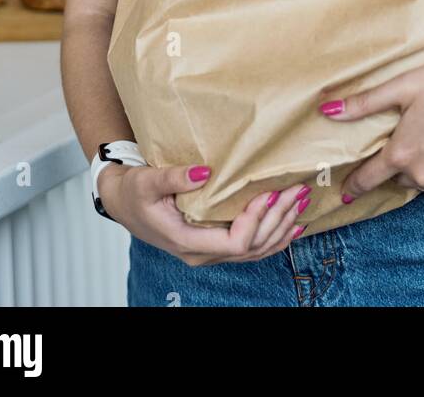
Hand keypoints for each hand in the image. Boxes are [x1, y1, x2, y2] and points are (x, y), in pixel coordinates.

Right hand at [99, 162, 312, 267]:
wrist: (122, 201)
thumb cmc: (133, 192)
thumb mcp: (147, 181)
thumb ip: (174, 178)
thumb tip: (204, 172)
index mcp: (187, 241)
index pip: (235, 242)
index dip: (257, 220)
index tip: (269, 193)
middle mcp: (202, 252)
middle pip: (252, 247)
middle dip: (278, 219)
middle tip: (297, 191)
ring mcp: (209, 250)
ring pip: (256, 250)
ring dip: (281, 227)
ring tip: (301, 202)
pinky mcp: (214, 242)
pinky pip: (251, 247)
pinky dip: (274, 237)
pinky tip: (291, 224)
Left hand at [323, 56, 423, 200]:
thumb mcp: (402, 87)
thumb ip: (364, 103)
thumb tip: (327, 111)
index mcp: (401, 154)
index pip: (368, 178)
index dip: (355, 184)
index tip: (346, 191)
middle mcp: (423, 174)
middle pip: (399, 176)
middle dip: (398, 162)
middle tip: (407, 139)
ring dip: (422, 166)